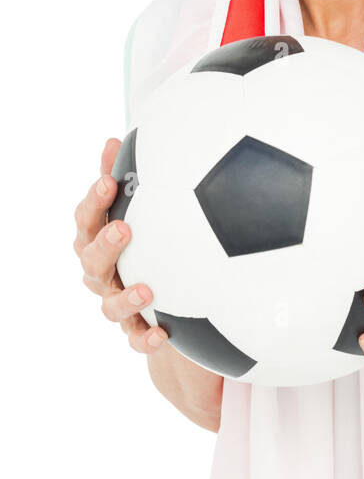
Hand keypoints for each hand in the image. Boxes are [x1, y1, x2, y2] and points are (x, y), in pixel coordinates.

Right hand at [73, 137, 169, 354]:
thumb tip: (113, 138)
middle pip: (92, 262)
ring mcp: (115, 304)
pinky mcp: (135, 331)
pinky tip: (162, 334)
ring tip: (146, 290)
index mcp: (97, 242)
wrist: (160, 303)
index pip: (86, 221)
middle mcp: (102, 274)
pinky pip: (136, 340)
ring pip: (110, 306)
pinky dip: (146, 339)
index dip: (93, 202)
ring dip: (125, 298)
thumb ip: (121, 178)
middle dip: (105, 246)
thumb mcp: (132, 212)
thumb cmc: (140, 246)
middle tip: (123, 229)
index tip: (108, 183)